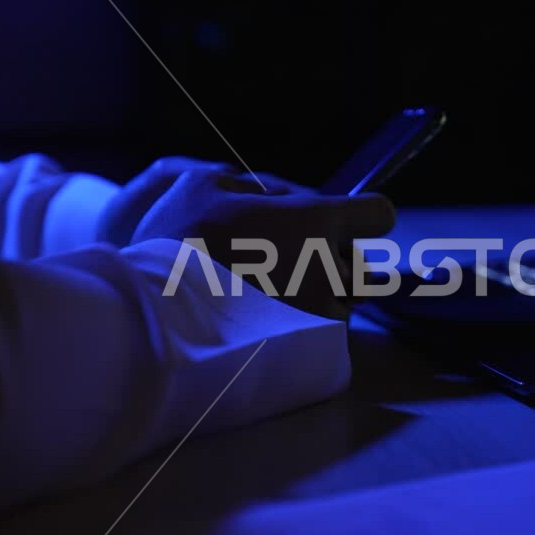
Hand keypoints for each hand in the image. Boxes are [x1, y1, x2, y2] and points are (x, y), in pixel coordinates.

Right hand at [125, 158, 394, 320]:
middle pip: (362, 266)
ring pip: (342, 303)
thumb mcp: (205, 184)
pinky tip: (263, 327)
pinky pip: (322, 337)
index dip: (361, 215)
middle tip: (286, 266)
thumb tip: (287, 198)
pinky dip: (302, 333)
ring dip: (317, 300)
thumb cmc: (177, 240)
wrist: (155, 312)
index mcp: (316, 219)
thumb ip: (260, 187)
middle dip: (333, 263)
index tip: (344, 221)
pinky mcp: (312, 350)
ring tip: (265, 301)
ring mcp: (324, 313)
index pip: (378, 214)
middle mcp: (332, 267)